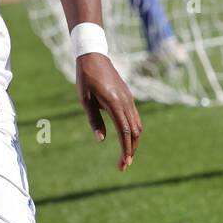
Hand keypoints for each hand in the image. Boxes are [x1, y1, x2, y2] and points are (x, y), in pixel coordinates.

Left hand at [76, 53, 141, 170]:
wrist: (94, 56)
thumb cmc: (86, 78)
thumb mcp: (85, 100)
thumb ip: (94, 120)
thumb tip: (101, 140)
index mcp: (114, 103)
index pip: (124, 131)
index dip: (125, 149)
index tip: (123, 163)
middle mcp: (126, 102)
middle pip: (134, 131)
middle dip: (131, 150)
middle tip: (123, 166)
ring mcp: (129, 99)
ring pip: (137, 125)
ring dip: (133, 142)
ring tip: (126, 156)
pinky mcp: (128, 97)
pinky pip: (135, 117)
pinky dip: (133, 131)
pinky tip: (126, 139)